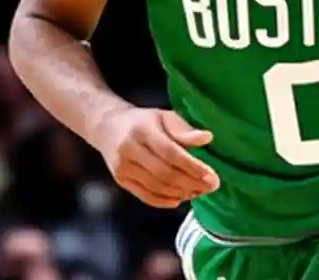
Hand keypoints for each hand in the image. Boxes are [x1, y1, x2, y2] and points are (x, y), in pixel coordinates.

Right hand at [92, 106, 220, 208]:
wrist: (106, 127)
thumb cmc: (141, 121)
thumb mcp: (162, 116)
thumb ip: (183, 129)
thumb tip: (207, 138)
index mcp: (143, 130)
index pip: (171, 153)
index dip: (193, 168)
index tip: (212, 177)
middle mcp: (130, 150)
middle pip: (165, 174)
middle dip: (191, 183)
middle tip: (210, 187)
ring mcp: (123, 168)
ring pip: (157, 187)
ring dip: (181, 193)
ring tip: (198, 192)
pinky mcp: (121, 181)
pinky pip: (146, 196)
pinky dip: (165, 201)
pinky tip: (180, 198)